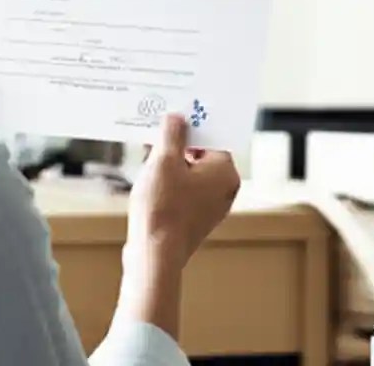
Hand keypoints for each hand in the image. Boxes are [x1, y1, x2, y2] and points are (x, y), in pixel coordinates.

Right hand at [116, 113, 239, 336]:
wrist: (155, 254)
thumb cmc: (163, 208)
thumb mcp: (164, 161)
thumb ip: (172, 135)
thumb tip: (178, 118)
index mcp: (225, 172)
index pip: (211, 139)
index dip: (189, 129)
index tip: (170, 121)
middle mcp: (224, 190)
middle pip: (200, 156)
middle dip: (176, 148)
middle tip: (153, 142)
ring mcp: (211, 208)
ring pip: (190, 175)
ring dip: (170, 167)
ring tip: (148, 166)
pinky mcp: (195, 220)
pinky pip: (184, 193)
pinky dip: (169, 186)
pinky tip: (149, 187)